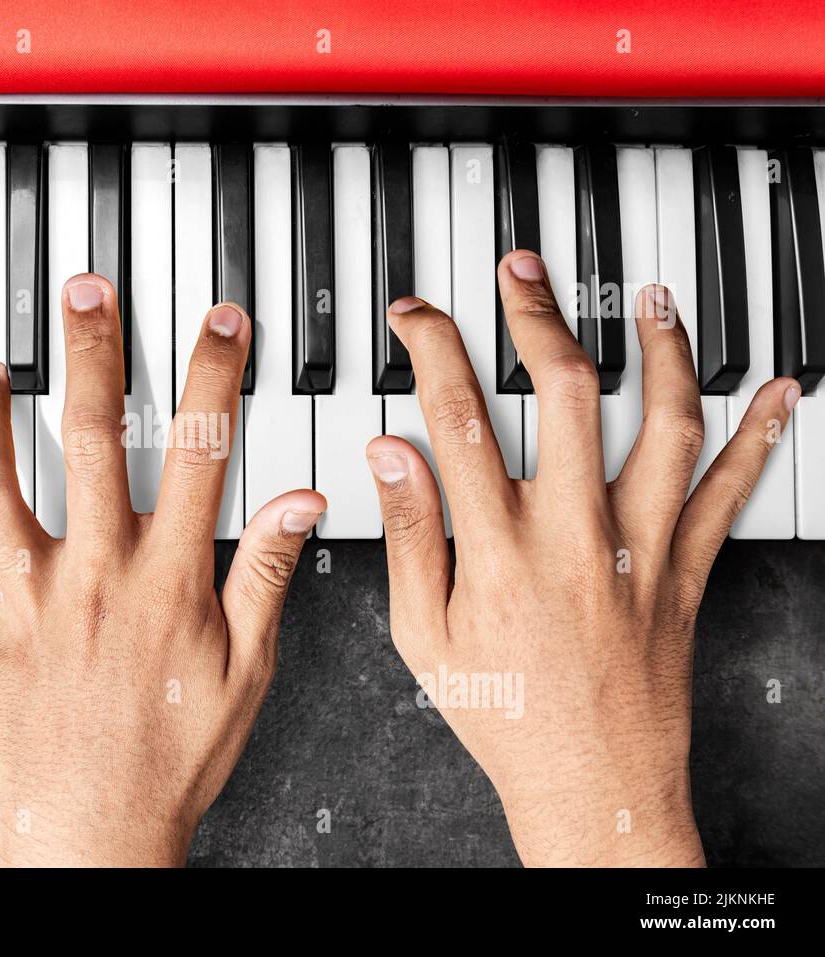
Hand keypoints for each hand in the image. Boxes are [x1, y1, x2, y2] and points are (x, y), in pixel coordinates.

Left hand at [0, 275, 324, 865]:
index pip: (197, 452)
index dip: (212, 375)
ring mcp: (28, 600)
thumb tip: (299, 500)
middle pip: (88, 441)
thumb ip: (267, 577)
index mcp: (167, 579)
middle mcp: (93, 574)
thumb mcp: (247, 671)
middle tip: (84, 290)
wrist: (97, 832)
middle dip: (90, 354)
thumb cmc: (174, 756)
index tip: (218, 320)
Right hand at [367, 250, 799, 866]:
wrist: (593, 788)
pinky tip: (778, 393)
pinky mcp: (687, 573)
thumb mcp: (424, 635)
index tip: (420, 315)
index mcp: (498, 552)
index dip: (434, 349)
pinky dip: (759, 438)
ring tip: (650, 300)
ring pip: (661, 426)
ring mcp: (640, 551)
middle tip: (524, 272)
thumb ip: (410, 536)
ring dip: (660, 350)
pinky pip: (731, 494)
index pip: (458, 419)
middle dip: (537, 316)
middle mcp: (575, 537)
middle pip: (563, 395)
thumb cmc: (506, 716)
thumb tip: (391, 455)